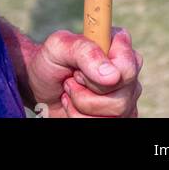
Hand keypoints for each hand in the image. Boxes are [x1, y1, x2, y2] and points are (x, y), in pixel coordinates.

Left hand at [27, 27, 141, 117]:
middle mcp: (126, 71)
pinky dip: (83, 119)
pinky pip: (109, 125)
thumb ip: (85, 51)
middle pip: (121, 97)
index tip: (78, 70)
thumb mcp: (59, 47)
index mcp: (117, 45)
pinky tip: (75, 107)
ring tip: (71, 92)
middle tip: (72, 80)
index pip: (127, 66)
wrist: (40, 89)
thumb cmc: (51, 62)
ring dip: (82, 107)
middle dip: (86, 93)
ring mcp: (126, 96)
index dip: (100, 73)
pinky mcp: (121, 116)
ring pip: (117, 114)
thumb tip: (113, 75)